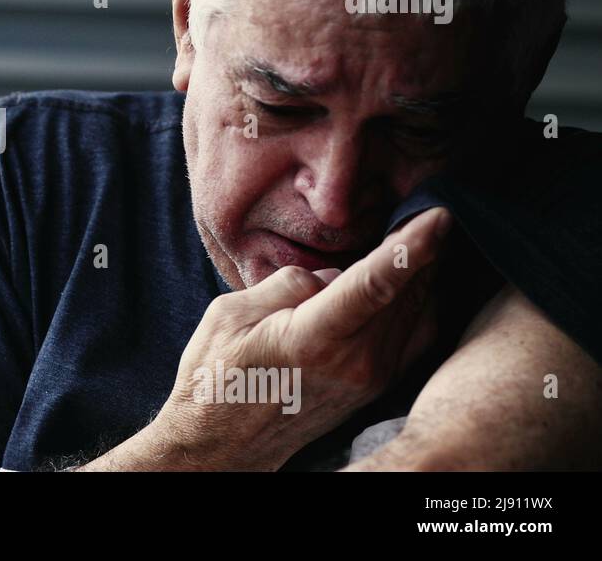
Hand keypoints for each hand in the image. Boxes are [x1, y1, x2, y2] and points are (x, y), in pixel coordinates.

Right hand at [148, 206, 451, 469]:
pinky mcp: (376, 386)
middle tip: (419, 210)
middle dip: (419, 249)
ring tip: (407, 241)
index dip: (411, 247)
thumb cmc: (216, 378)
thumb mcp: (230, 316)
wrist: (223, 445)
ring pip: (415, 311)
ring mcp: (370, 378)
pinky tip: (405, 283)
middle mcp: (352, 362)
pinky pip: (415, 334)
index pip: (375, 284)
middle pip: (407, 292)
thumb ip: (285, 285)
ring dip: (419, 274)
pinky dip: (417, 302)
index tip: (439, 215)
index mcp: (313, 339)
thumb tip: (326, 275)